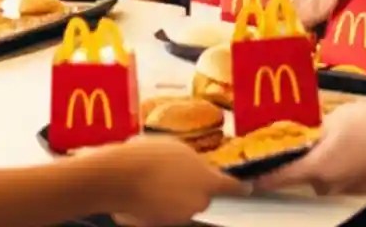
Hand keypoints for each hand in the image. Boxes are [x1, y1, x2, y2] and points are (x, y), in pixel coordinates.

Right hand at [92, 136, 246, 225]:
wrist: (117, 177)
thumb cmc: (147, 156)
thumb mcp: (176, 147)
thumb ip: (192, 160)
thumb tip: (193, 167)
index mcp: (207, 181)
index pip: (231, 186)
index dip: (240, 187)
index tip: (247, 188)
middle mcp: (198, 203)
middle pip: (201, 195)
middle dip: (189, 185)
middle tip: (169, 168)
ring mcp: (178, 217)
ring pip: (178, 203)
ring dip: (169, 193)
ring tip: (148, 176)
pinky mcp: (158, 225)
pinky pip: (160, 212)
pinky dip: (153, 204)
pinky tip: (138, 190)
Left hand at [256, 84, 365, 194]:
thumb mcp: (334, 118)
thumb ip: (314, 129)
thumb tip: (306, 132)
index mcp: (316, 167)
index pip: (280, 178)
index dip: (264, 177)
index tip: (252, 177)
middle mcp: (330, 184)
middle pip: (307, 176)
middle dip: (307, 160)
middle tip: (311, 141)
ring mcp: (349, 188)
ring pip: (329, 177)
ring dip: (329, 162)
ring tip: (340, 140)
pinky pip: (348, 178)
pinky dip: (348, 166)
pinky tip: (359, 147)